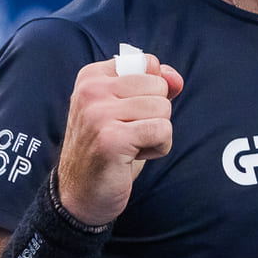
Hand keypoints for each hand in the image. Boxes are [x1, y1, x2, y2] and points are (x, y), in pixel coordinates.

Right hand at [56, 54, 184, 225]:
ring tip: (131, 146)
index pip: (149, 64)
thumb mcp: (128, 111)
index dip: (152, 93)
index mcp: (92, 76)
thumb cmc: (109, 150)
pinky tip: (134, 156)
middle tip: (129, 134)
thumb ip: (153, 87)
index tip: (129, 114)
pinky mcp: (112, 138)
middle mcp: (91, 90)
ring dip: (156, 134)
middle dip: (155, 115)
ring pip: (162, 109)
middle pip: (158, 86)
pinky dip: (158, 148)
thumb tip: (176, 78)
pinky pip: (162, 131)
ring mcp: (98, 113)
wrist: (81, 193)